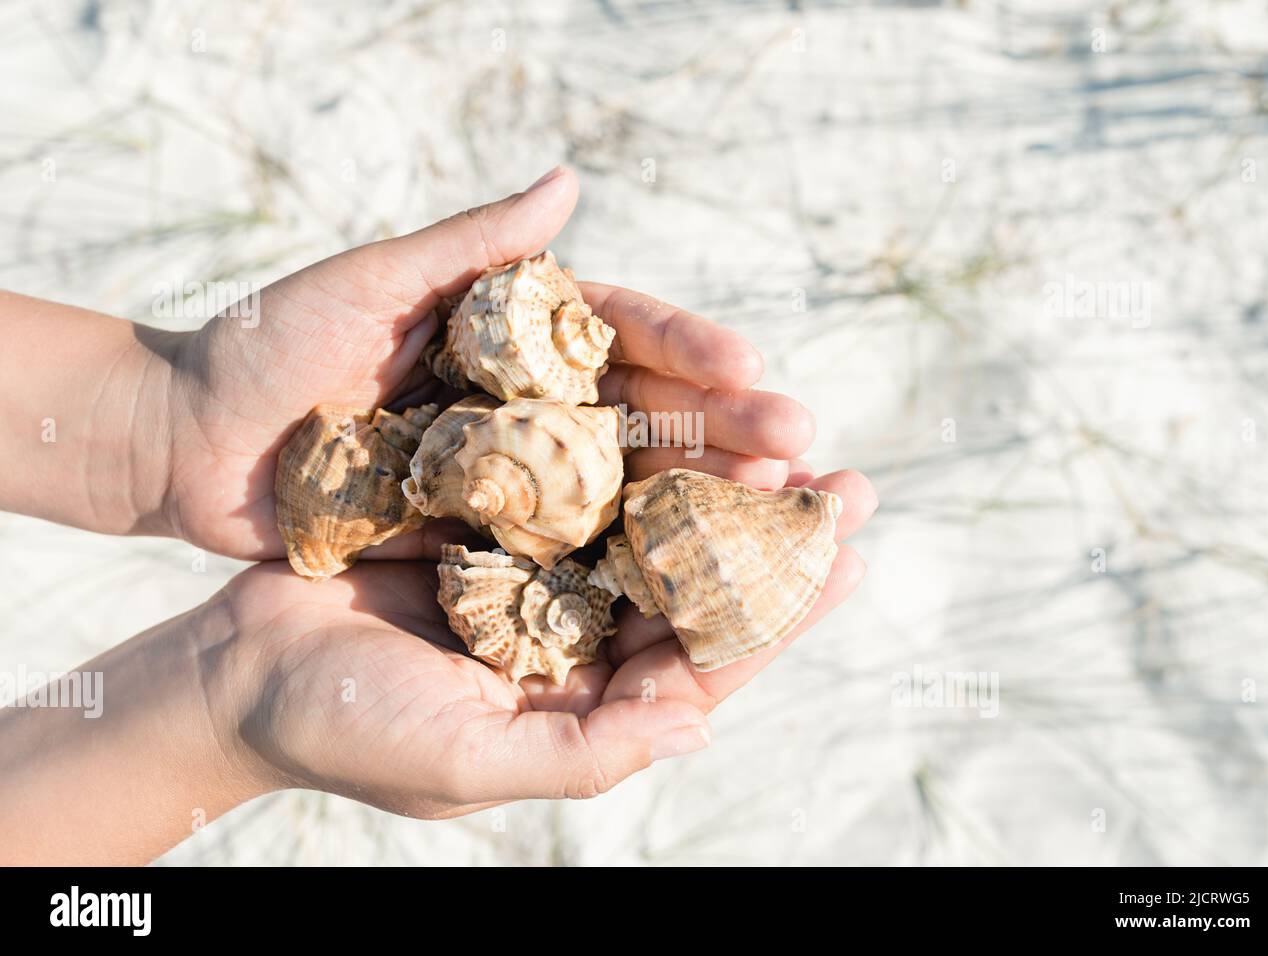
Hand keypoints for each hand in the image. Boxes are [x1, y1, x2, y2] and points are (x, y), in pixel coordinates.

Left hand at [162, 166, 819, 559]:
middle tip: (802, 452)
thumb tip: (568, 181)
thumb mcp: (368, 284)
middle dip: (727, 431)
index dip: (692, 351)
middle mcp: (535, 401)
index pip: (627, 333)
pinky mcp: (491, 537)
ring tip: (778, 514)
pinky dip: (634, 561)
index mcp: (519, 331)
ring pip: (630, 485)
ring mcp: (519, 473)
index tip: (752, 369)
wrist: (192, 446)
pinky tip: (694, 580)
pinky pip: (574, 549)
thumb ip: (470, 244)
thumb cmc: (269, 348)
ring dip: (704, 500)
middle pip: (650, 414)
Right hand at [212, 472, 874, 815]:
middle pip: (700, 580)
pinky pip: (582, 476)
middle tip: (852, 484)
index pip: (708, 656)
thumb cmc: (345, 728)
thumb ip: (587, 751)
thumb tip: (700, 723)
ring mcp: (544, 572)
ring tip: (787, 433)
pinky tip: (682, 408)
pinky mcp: (501, 518)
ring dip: (721, 480)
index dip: (783, 611)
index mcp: (590, 698)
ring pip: (654, 520)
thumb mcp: (466, 761)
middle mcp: (581, 633)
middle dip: (777, 537)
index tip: (850, 560)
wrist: (239, 668)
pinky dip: (631, 444)